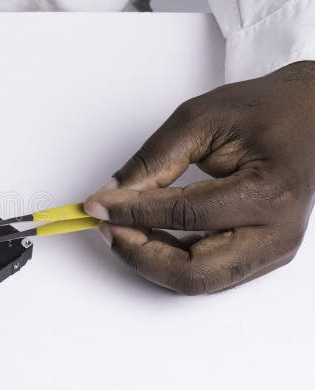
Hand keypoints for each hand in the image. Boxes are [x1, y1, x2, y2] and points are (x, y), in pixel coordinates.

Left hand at [84, 61, 314, 293]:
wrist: (313, 114)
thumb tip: (111, 195)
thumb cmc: (266, 110)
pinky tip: (148, 234)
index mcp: (268, 192)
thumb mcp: (200, 119)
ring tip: (123, 228)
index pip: (184, 216)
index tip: (97, 205)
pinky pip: (207, 271)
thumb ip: (153, 160)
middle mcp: (277, 233)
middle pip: (193, 272)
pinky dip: (170, 259)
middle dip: (140, 255)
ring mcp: (273, 250)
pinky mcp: (263, 255)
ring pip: (198, 280)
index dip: (131, 213)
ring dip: (152, 261)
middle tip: (107, 228)